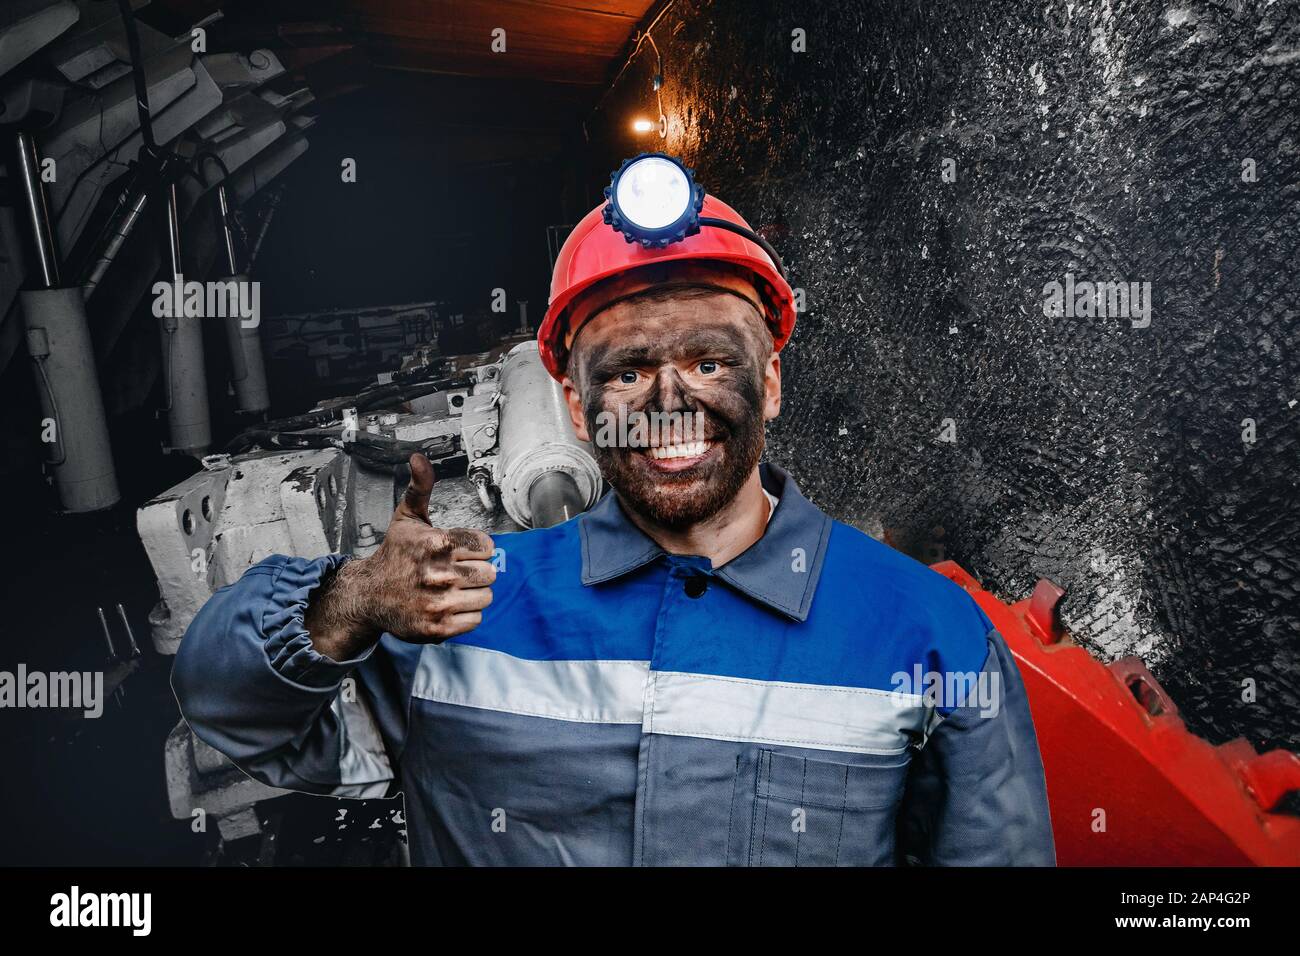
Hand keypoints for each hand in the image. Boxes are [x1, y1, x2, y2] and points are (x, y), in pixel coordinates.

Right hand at [306, 453, 495, 659]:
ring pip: (486, 597)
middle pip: (490, 573)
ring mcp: (438, 603)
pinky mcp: (438, 627)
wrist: (369, 595)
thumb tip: (419, 457)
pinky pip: (476, 620)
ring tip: (455, 589)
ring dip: (474, 593)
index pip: (487, 546)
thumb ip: (420, 487)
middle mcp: (438, 574)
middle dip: (477, 571)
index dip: (478, 548)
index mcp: (437, 543)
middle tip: (459, 571)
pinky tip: (450, 605)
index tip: (464, 551)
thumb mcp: (407, 517)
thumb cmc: (395, 555)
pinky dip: (467, 614)